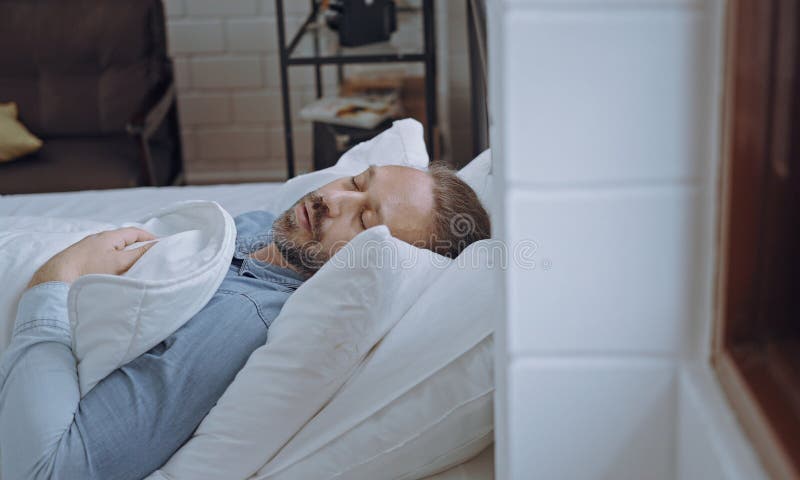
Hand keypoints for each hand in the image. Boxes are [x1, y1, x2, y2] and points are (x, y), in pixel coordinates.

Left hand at [28, 227, 157, 287]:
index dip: (150, 238)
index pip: (135, 232)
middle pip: (124, 240)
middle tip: (151, 258)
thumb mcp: (119, 262)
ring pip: (113, 250)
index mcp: (109, 236)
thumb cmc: (88, 270)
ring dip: (125, 256)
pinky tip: (113, 274)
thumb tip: (157, 246)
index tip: (162, 246)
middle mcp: (98, 240)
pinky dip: (113, 263)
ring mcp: (88, 250)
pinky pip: (103, 259)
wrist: (54, 280)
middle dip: (139, 247)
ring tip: (134, 268)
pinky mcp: (81, 261)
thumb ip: (139, 254)